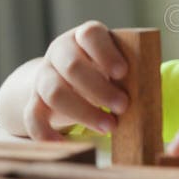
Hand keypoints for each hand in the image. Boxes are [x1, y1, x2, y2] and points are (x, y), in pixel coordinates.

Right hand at [24, 20, 129, 139]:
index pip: (90, 34)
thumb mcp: (114, 64)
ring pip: (54, 92)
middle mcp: (60, 52)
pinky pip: (32, 117)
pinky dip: (45, 132)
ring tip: (110, 126)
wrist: (63, 78)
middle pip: (72, 66)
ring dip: (83, 112)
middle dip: (99, 88)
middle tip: (124, 106)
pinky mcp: (33, 100)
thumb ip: (126, 72)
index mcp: (83, 37)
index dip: (106, 52)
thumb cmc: (102, 70)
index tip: (123, 72)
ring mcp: (43, 76)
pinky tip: (63, 143)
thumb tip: (146, 90)